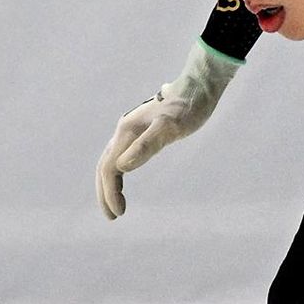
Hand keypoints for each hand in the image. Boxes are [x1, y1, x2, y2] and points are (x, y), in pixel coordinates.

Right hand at [97, 41, 239, 218]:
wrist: (199, 86)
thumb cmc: (188, 107)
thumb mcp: (170, 128)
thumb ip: (146, 146)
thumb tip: (123, 168)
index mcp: (126, 132)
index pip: (109, 168)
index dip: (110, 192)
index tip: (119, 213)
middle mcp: (123, 132)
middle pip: (105, 166)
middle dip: (105, 193)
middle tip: (112, 217)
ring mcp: (131, 132)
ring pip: (111, 162)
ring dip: (110, 185)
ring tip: (117, 206)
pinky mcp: (141, 133)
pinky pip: (122, 157)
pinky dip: (119, 173)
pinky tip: (125, 179)